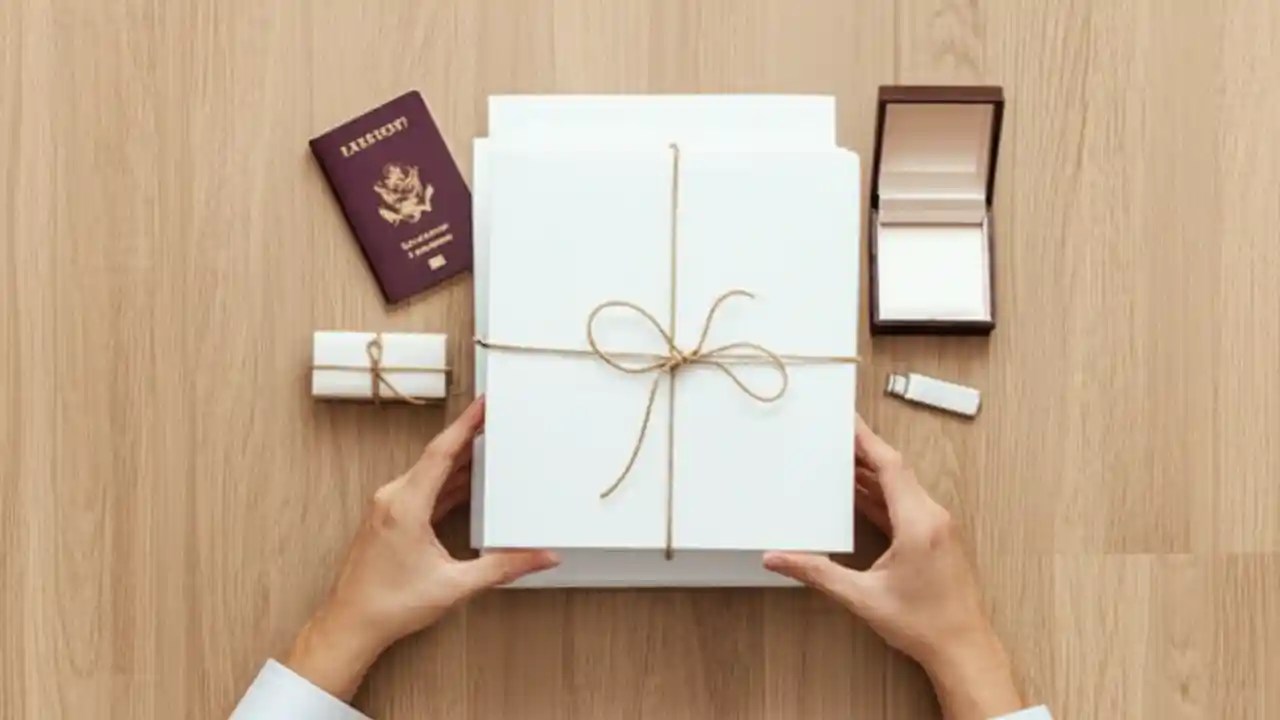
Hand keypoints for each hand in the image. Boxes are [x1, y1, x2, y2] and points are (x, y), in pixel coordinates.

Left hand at [285, 396, 558, 700]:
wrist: (351, 624)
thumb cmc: (390, 605)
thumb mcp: (455, 585)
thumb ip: (502, 567)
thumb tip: (539, 557)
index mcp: (406, 506)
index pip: (441, 453)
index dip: (465, 425)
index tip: (482, 404)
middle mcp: (393, 499)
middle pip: (436, 457)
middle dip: (467, 437)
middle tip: (493, 419)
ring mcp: (388, 507)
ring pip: (428, 472)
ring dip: (457, 461)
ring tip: (486, 447)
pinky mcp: (388, 518)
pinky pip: (421, 489)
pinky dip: (445, 482)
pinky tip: (464, 484)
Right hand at [763, 417, 1022, 719]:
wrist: (962, 648)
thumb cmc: (922, 624)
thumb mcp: (861, 596)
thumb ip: (817, 573)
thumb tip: (778, 559)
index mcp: (918, 523)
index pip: (889, 466)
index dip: (866, 439)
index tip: (848, 419)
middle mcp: (932, 517)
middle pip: (894, 470)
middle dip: (863, 450)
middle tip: (835, 434)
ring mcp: (937, 526)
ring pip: (901, 486)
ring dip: (872, 472)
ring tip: (841, 459)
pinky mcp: (936, 536)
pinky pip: (906, 503)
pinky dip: (882, 494)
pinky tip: (860, 494)